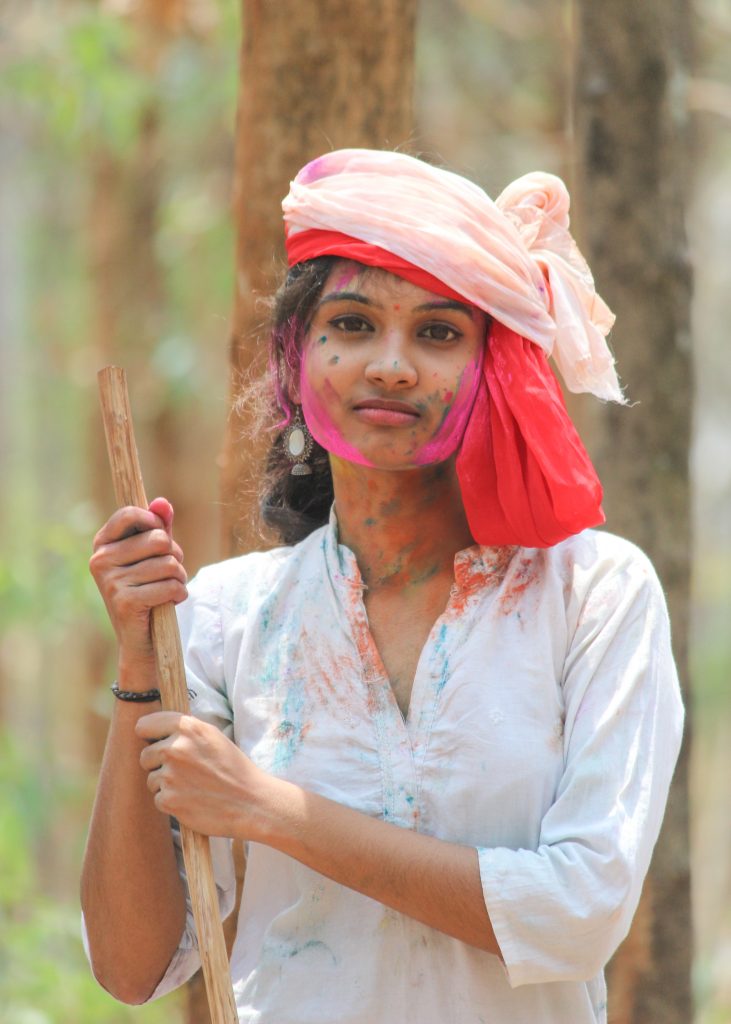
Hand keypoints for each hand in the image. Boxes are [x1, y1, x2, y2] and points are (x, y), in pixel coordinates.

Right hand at [89, 497, 186, 667]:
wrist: (141, 641)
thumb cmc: (149, 590)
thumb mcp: (152, 555)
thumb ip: (158, 527)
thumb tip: (163, 503)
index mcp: (102, 544)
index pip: (130, 513)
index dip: (154, 522)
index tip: (161, 540)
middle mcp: (100, 561)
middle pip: (159, 539)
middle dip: (175, 556)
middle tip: (169, 573)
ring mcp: (110, 582)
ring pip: (170, 564)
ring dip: (180, 578)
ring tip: (168, 589)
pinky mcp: (125, 602)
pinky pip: (171, 586)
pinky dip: (179, 594)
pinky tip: (169, 603)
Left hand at [137, 712, 271, 840]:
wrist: (250, 802)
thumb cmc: (233, 768)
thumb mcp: (213, 736)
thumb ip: (185, 730)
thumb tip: (156, 730)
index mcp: (187, 727)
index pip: (144, 725)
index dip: (150, 736)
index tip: (156, 742)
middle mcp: (175, 748)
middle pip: (145, 755)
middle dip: (159, 764)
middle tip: (185, 771)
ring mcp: (170, 775)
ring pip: (151, 779)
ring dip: (166, 784)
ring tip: (193, 786)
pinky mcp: (168, 800)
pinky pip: (158, 799)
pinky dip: (172, 802)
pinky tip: (192, 800)